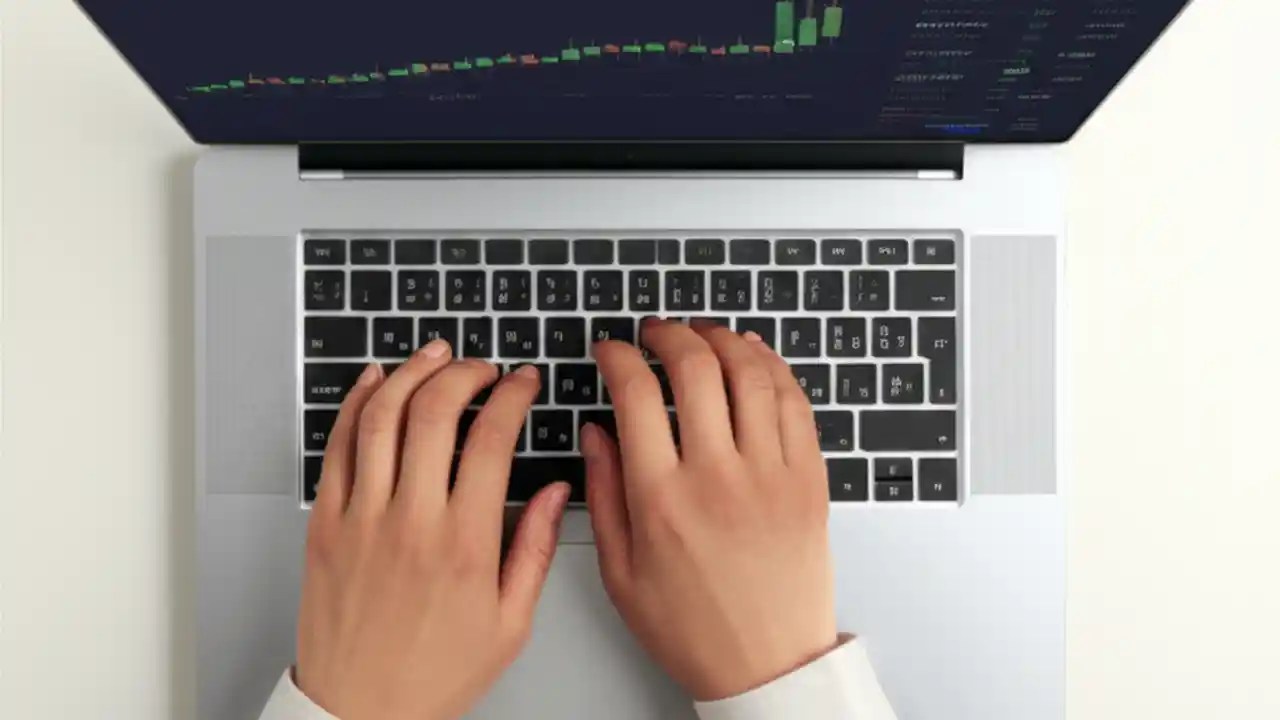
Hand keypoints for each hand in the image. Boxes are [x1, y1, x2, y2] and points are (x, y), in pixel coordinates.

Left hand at [295, 342, 570, 719]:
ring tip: (434, 355)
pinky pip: (337, 446)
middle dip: (465, 371)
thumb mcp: (510, 623)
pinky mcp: (325, 523)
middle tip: (482, 367)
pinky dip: (356, 403)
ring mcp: (361, 517)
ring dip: (411, 372)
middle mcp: (411, 519)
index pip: (493, 437)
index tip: (523, 382)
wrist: (359, 711)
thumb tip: (556, 491)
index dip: (513, 395)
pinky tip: (375, 381)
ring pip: (381, 416)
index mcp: (464, 542)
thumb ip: (535, 549)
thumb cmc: (433, 674)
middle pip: (435, 410)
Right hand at [585, 319, 838, 701]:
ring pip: (750, 374)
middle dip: (668, 335)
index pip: (636, 395)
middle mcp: (718, 476)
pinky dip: (773, 367)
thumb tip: (596, 433)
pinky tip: (753, 356)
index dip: (618, 357)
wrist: (768, 665)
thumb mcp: (620, 573)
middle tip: (655, 332)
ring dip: (722, 339)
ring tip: (703, 333)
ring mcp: (770, 474)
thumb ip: (604, 494)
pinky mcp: (809, 479)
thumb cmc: (693, 629)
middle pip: (695, 368)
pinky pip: (795, 403)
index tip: (610, 350)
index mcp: (661, 499)